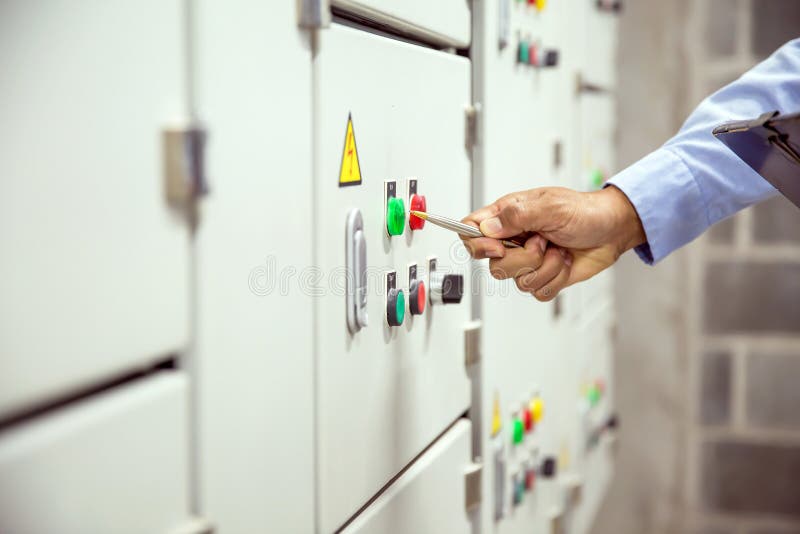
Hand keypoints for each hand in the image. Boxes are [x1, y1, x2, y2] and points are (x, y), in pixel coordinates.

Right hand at [461, 186, 645, 300]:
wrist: (612, 231)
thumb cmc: (585, 212)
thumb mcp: (551, 206)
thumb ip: (516, 216)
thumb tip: (488, 228)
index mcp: (508, 216)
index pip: (471, 230)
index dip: (477, 244)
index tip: (497, 247)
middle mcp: (514, 240)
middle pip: (494, 264)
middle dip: (524, 259)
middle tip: (543, 242)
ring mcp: (528, 261)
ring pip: (517, 281)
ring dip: (546, 268)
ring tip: (559, 250)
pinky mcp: (543, 277)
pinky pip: (537, 292)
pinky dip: (556, 280)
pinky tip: (564, 263)